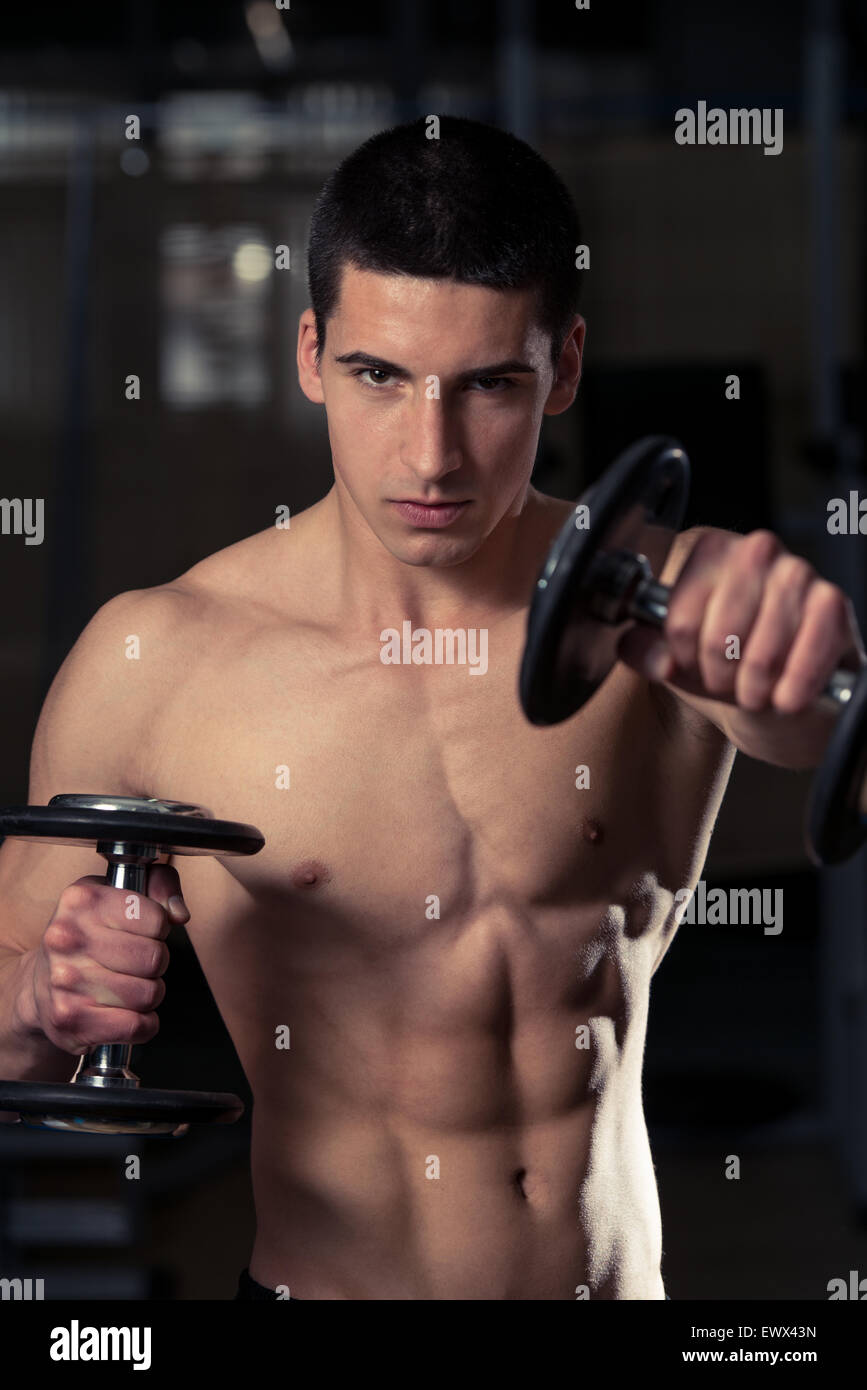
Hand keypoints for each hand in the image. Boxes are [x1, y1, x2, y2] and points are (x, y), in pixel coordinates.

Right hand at [15, 863, 189, 1055]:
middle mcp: (67, 939)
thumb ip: (159, 884)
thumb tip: (179, 914)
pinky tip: (126, 1013)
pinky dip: (143, 1024)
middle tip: (136, 964)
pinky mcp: (70, 1020)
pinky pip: (137, 1026)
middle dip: (156, 964)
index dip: (159, 930)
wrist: (39, 985)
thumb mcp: (118, 894)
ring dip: (149, 995)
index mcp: (81, 900)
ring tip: (127, 986)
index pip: (157, 919)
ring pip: (149, 994)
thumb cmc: (88, 936)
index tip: (142, 933)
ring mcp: (65, 981)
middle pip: (155, 959)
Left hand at [617, 528, 865, 713]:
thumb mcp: (674, 660)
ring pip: (760, 655)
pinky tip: (786, 697)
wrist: (782, 694)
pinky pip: (804, 658)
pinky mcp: (833, 604)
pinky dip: (792, 690)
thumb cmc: (727, 665)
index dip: (682, 659)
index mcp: (709, 550)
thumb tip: (651, 654)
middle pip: (719, 638)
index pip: (678, 620)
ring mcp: (798, 573)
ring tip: (755, 690)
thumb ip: (646, 651)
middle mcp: (755, 550)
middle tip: (727, 683)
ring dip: (754, 690)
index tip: (691, 665)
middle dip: (720, 677)